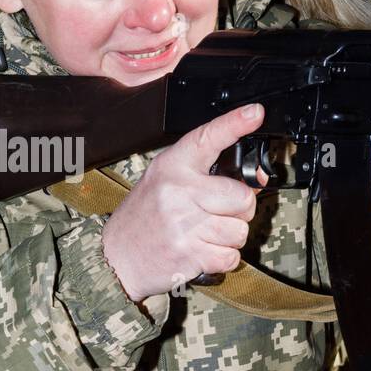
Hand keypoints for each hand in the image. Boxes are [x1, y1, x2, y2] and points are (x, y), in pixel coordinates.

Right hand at [101, 103, 264, 301]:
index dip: (234, 124)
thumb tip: (255, 181)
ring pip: (240, 230)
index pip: (207, 138)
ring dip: (229, 237)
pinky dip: (222, 258)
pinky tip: (201, 251)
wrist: (116, 257)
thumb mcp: (163, 183)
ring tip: (204, 234)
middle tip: (219, 212)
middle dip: (240, 209)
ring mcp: (184, 224)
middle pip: (242, 197)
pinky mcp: (189, 253)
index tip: (255, 113)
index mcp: (171, 167)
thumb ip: (202, 175)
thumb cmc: (143, 218)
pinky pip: (231, 256)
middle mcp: (178, 192)